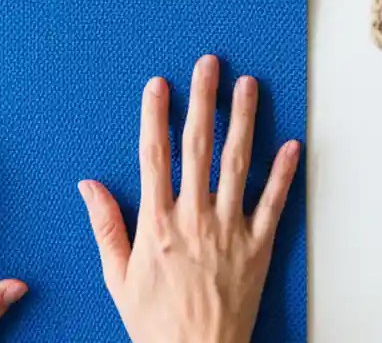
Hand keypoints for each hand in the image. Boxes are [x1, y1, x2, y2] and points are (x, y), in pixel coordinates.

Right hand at [79, 55, 301, 342]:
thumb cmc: (155, 324)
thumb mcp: (117, 277)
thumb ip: (106, 226)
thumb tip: (89, 186)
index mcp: (157, 223)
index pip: (155, 155)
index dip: (156, 115)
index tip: (159, 85)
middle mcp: (194, 218)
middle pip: (198, 147)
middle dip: (202, 100)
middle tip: (208, 65)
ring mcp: (230, 230)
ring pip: (238, 164)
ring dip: (243, 120)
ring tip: (247, 86)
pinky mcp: (258, 247)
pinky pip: (273, 203)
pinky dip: (284, 173)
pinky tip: (292, 144)